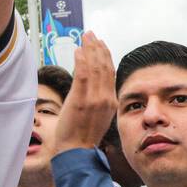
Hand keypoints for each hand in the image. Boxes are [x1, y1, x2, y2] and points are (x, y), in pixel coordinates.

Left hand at [53, 33, 117, 152]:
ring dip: (89, 49)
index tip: (100, 44)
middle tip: (91, 34)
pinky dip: (82, 61)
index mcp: (110, 101)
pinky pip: (83, 76)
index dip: (105, 56)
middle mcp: (105, 98)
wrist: (76, 152)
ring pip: (95, 68)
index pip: (110, 73)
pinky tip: (78, 50)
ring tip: (85, 37)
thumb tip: (91, 87)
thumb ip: (97, 100)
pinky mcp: (80, 100)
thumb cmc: (82, 136)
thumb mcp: (96, 116)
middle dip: (97, 48)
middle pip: (104, 66)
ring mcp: (93, 99)